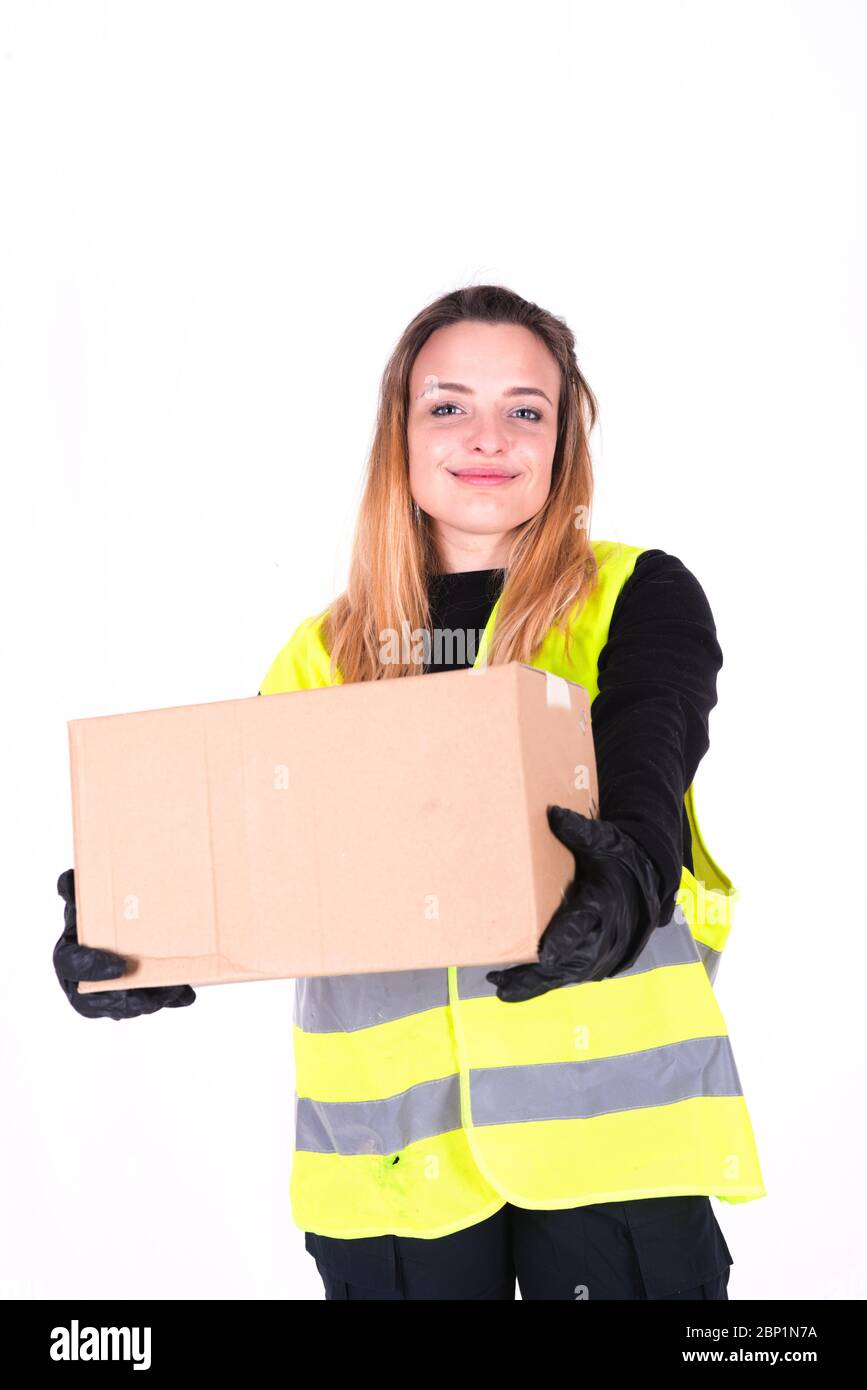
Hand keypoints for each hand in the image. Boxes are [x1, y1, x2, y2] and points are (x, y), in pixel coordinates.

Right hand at [54, 868, 195, 1019]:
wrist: (118, 918)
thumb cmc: (95, 911)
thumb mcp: (84, 897)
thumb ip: (74, 888)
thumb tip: (68, 879)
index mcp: (69, 952)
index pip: (70, 965)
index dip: (91, 969)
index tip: (119, 967)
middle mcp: (83, 978)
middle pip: (95, 999)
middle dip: (120, 1001)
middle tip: (143, 996)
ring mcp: (107, 991)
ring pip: (122, 1006)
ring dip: (148, 1001)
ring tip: (171, 990)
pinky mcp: (133, 996)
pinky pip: (148, 1002)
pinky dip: (168, 999)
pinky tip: (186, 995)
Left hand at [486, 805, 662, 1002]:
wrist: (645, 882)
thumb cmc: (617, 859)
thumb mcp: (603, 840)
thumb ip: (578, 831)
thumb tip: (552, 813)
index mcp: (605, 901)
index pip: (584, 923)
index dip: (565, 940)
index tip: (546, 954)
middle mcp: (606, 934)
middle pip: (571, 959)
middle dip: (538, 972)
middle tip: (503, 978)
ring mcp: (603, 953)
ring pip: (567, 975)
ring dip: (534, 984)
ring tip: (501, 988)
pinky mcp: (596, 963)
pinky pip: (568, 978)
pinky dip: (542, 985)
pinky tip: (512, 990)